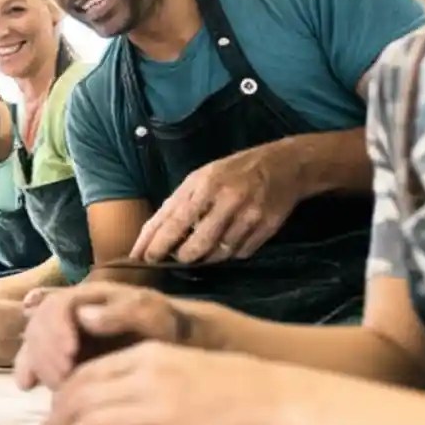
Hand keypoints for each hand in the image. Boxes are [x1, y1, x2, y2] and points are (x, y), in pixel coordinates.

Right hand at [14, 283, 191, 390]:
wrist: (175, 344)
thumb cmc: (165, 326)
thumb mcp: (153, 314)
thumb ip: (122, 311)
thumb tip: (83, 314)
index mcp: (87, 295)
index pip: (57, 305)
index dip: (56, 327)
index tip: (70, 353)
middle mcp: (68, 312)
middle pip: (38, 324)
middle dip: (46, 352)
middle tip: (64, 378)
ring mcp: (61, 333)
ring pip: (33, 342)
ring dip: (38, 364)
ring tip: (57, 387)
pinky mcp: (60, 355)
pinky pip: (35, 358)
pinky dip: (28, 369)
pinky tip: (27, 386)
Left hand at [39, 342, 277, 424]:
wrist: (263, 399)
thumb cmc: (218, 381)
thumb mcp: (170, 360)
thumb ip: (132, 372)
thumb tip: (93, 394)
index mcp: (142, 356)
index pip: (84, 374)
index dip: (60, 396)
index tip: (52, 412)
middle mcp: (143, 380)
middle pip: (79, 400)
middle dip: (55, 422)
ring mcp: (154, 411)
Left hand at [133, 144, 301, 263]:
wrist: (284, 165)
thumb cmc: (232, 172)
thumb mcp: (201, 177)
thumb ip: (179, 204)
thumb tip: (154, 234)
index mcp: (204, 185)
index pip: (173, 220)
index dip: (155, 242)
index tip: (140, 257)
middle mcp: (226, 200)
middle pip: (196, 243)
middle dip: (179, 256)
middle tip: (172, 258)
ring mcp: (248, 215)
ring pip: (218, 253)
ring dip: (203, 258)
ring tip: (196, 253)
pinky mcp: (266, 228)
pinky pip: (240, 254)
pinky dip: (228, 254)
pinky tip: (224, 245)